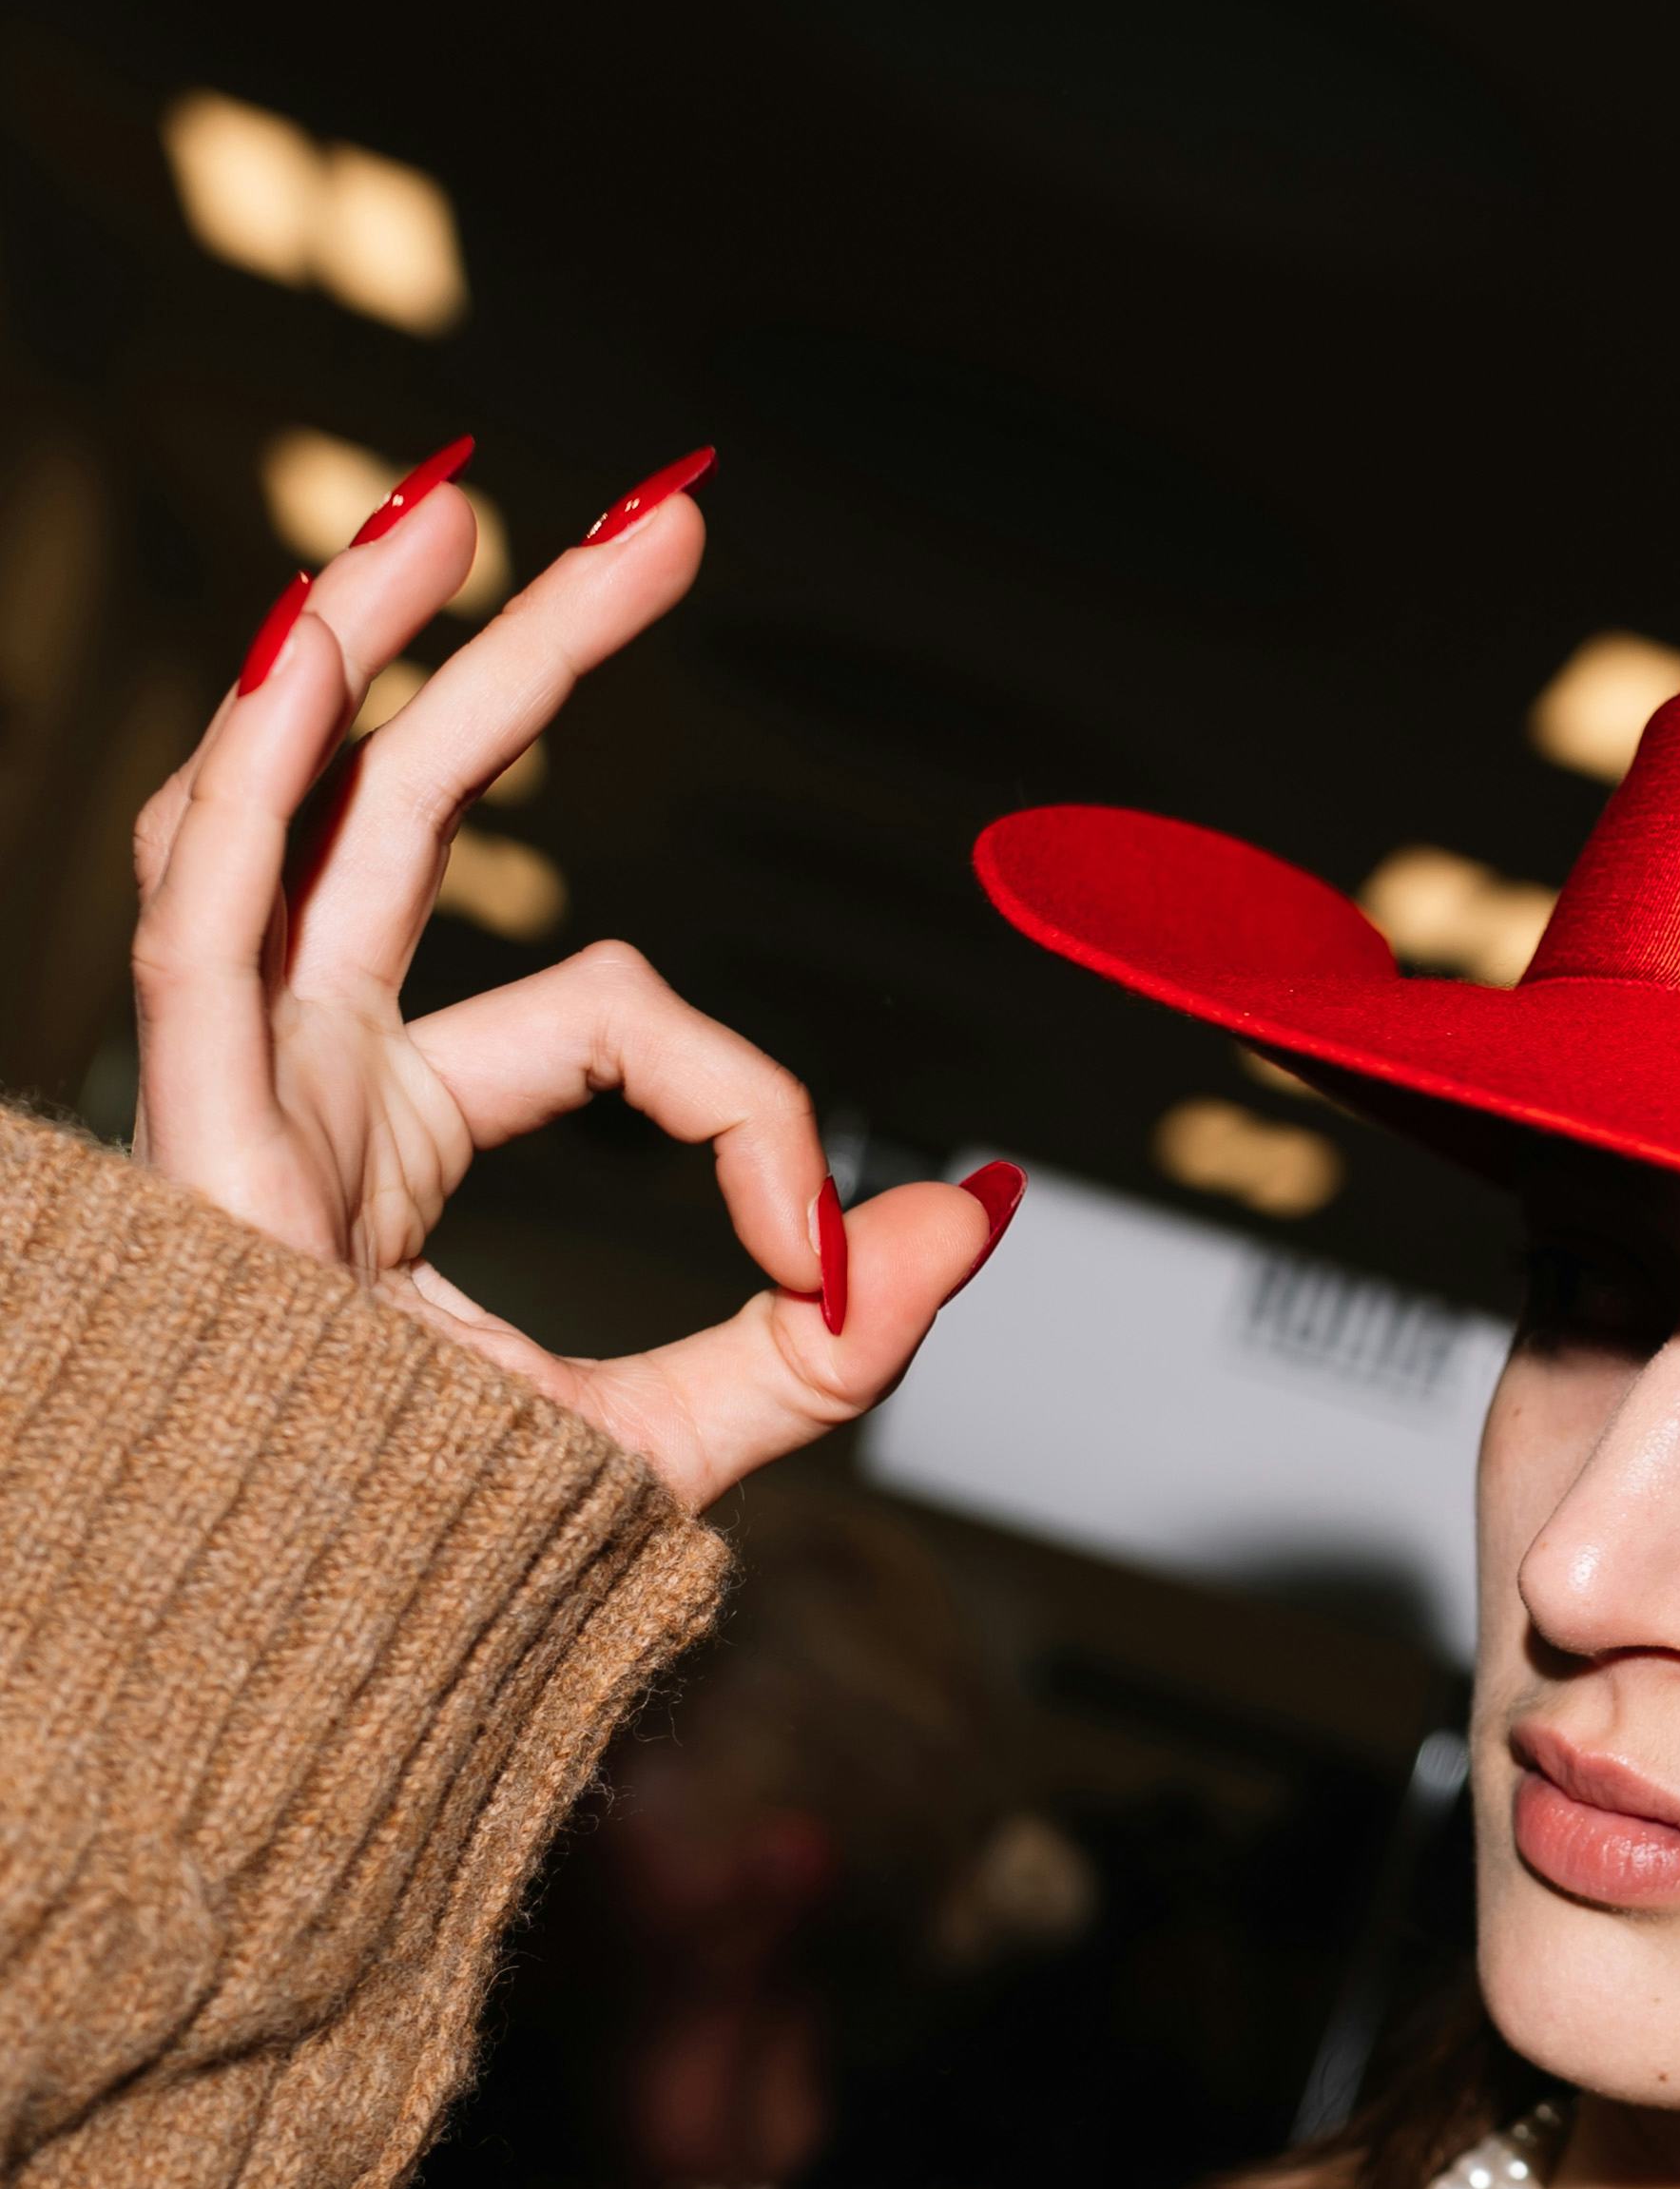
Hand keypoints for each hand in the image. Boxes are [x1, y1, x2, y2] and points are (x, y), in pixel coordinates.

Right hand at [128, 451, 1014, 1511]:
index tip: (821, 1249)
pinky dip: (265, 759)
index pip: (614, 1017)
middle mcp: (297, 1074)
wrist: (277, 1685)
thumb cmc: (422, 1577)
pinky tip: (326, 629)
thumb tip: (986, 1208)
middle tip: (668, 523)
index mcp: (393, 1133)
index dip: (748, 1107)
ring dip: (371, 643)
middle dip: (539, 654)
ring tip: (460, 503)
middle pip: (417, 809)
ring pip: (299, 807)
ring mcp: (224, 1086)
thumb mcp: (665, 1447)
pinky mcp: (183, 1123)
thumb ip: (824, 1343)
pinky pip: (208, 901)